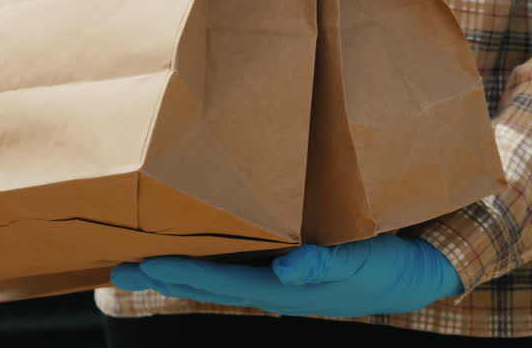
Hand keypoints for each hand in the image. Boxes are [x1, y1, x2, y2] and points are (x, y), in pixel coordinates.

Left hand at [111, 235, 462, 317]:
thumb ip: (323, 265)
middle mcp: (269, 284)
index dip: (177, 274)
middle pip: (203, 281)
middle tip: (116, 267)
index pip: (216, 283)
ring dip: (176, 265)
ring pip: (213, 271)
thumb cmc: (386, 265)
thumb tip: (287, 270)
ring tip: (138, 257)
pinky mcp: (283, 259)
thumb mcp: (360, 261)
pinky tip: (190, 243)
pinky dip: (204, 252)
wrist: (415, 269)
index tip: (141, 265)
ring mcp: (274, 274)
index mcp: (281, 289)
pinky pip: (233, 256)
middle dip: (160, 274)